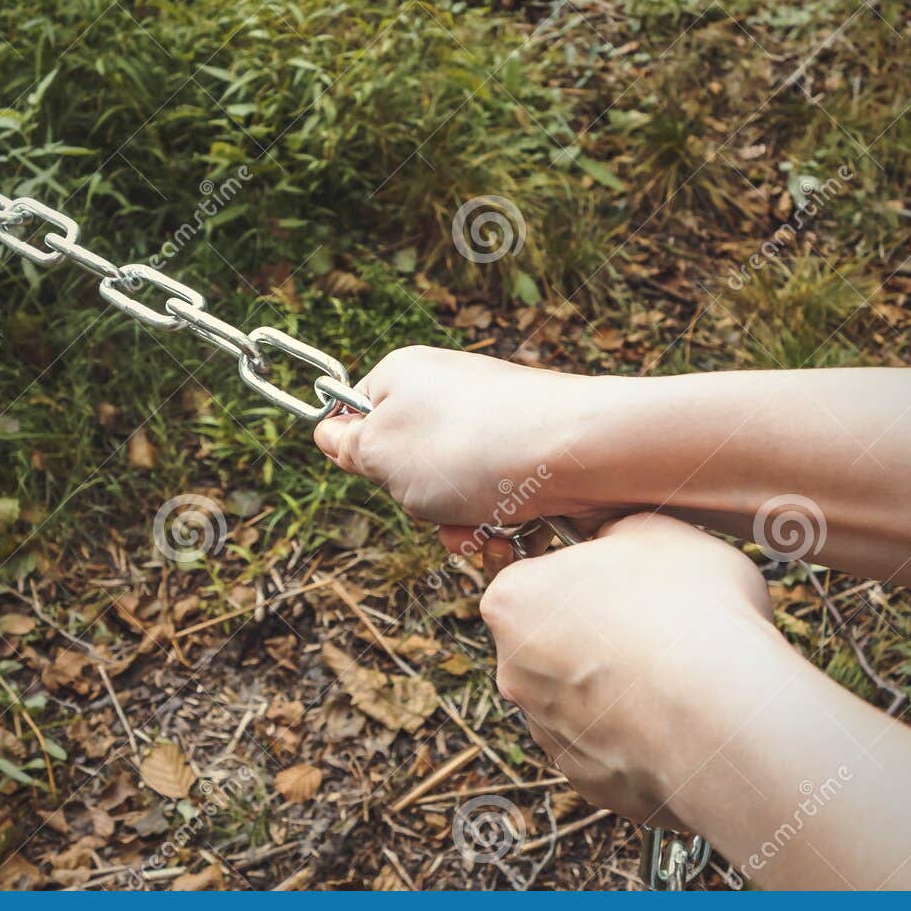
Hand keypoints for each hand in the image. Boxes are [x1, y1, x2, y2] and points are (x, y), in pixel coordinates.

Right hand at [313, 345, 612, 526]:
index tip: (380, 472)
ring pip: (455, 497)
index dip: (362, 455)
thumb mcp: (380, 450)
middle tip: (440, 508)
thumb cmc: (472, 449)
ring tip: (487, 531)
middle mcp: (450, 395)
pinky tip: (519, 534)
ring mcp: (495, 426)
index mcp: (403, 376)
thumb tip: (327, 431)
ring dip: (463, 529)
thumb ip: (346, 444)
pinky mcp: (533, 458)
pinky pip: (499, 505)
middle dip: (423, 508)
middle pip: (409, 468)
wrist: (582, 454)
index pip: (357, 415)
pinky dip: (504, 528)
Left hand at [479, 512, 787, 825]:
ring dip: (619, 685)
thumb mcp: (655, 529)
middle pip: (553, 640)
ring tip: (682, 676)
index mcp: (513, 601)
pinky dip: (641, 734)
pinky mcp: (588, 780)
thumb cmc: (690, 610)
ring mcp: (548, 731)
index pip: (535, 578)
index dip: (584, 574)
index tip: (625, 578)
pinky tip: (684, 721)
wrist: (724, 717)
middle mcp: (513, 671)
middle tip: (661, 624)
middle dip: (599, 632)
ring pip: (581, 696)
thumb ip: (617, 532)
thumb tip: (615, 540)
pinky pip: (611, 746)